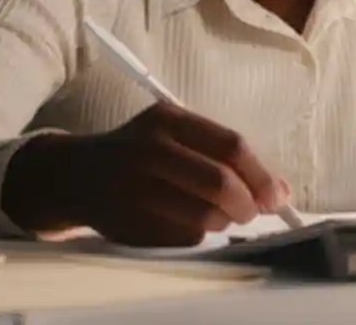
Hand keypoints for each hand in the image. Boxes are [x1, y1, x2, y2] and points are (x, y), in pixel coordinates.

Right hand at [2, 102, 290, 246]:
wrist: (75, 175)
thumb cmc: (138, 152)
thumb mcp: (173, 134)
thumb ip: (223, 155)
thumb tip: (281, 191)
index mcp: (168, 120)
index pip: (230, 146)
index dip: (260, 175)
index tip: (276, 195)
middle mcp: (150, 150)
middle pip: (220, 184)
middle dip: (247, 205)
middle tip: (251, 213)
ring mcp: (137, 188)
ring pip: (205, 216)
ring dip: (223, 223)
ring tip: (218, 217)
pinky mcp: (130, 222)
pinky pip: (182, 236)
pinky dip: (197, 235)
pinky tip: (185, 222)